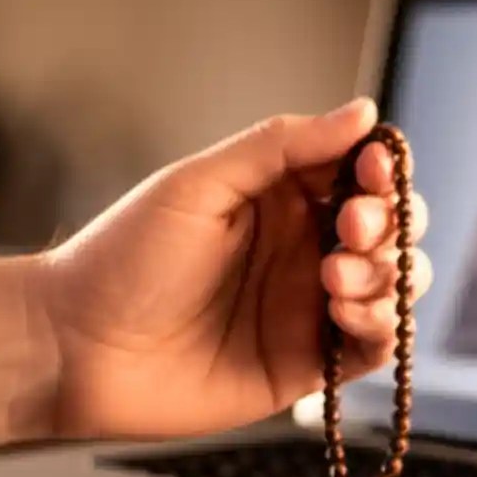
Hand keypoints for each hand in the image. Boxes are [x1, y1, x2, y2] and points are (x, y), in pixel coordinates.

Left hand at [33, 97, 431, 437]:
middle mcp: (306, 248)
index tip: (371, 169)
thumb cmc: (125, 258)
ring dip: (387, 275)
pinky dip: (384, 326)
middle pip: (394, 227)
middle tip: (348, 230)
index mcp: (282, 196)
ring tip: (334, 280)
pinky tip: (347, 314)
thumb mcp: (199, 185)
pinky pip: (377, 346)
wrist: (79, 350)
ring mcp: (312, 306)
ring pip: (396, 284)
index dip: (382, 169)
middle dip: (389, 223)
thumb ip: (282, 146)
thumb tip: (365, 111)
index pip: (362, 172)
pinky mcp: (311, 364)